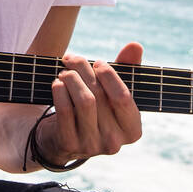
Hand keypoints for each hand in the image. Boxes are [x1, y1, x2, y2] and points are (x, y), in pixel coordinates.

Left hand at [38, 42, 142, 163]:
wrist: (65, 140)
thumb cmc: (95, 109)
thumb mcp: (112, 91)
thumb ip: (127, 68)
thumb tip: (135, 45)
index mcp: (132, 130)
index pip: (123, 97)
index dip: (109, 75)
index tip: (98, 63)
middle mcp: (114, 142)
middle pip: (100, 95)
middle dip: (83, 70)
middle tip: (73, 59)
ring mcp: (91, 145)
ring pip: (84, 101)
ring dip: (71, 78)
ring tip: (65, 71)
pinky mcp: (69, 143)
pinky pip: (65, 110)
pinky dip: (59, 91)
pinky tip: (57, 83)